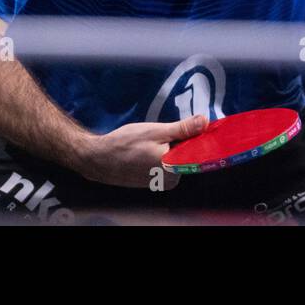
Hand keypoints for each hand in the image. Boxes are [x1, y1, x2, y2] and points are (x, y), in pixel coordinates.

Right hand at [81, 113, 208, 188]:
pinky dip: (162, 153)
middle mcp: (170, 181)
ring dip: (170, 146)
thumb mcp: (156, 131)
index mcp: (173, 170)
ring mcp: (161, 182)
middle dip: (180, 141)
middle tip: (163, 132)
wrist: (98, 158)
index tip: (199, 124)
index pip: (198, 152)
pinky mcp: (153, 181)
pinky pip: (166, 164)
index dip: (199, 136)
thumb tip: (206, 122)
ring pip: (175, 158)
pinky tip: (148, 148)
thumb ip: (183, 129)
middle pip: (187, 155)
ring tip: (152, 140)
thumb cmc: (125, 144)